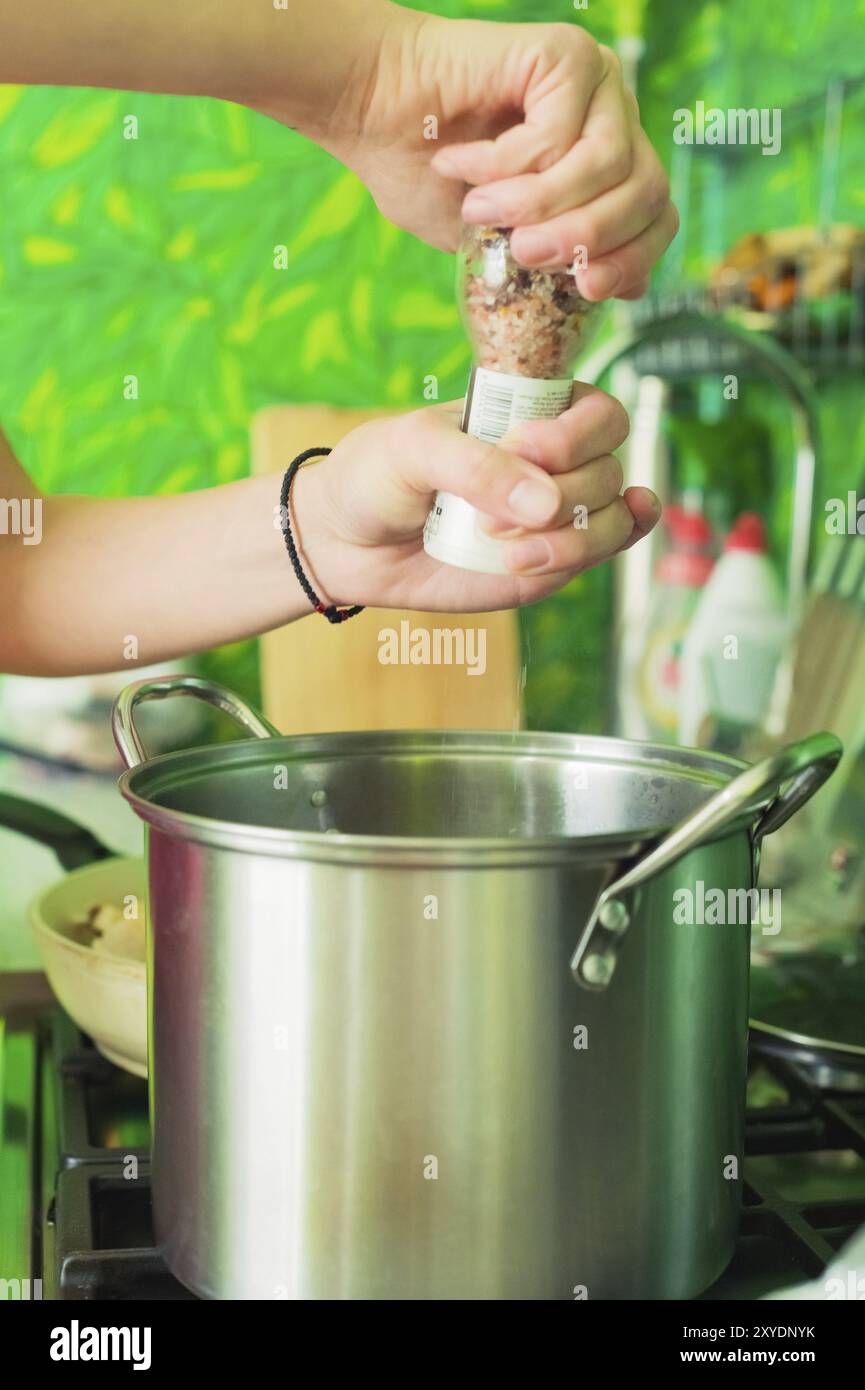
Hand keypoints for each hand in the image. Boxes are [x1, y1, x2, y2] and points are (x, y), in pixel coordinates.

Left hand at [292, 387, 659, 613]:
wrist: (344, 542)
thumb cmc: (376, 475)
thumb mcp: (414, 449)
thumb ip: (476, 465)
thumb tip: (543, 502)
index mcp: (527, 414)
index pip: (598, 413)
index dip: (575, 435)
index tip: (523, 449)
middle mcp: (553, 463)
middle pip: (608, 469)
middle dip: (564, 495)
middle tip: (490, 518)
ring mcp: (555, 516)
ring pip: (613, 519)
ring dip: (574, 538)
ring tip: (510, 553)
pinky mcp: (547, 564)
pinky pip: (597, 557)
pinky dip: (595, 553)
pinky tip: (586, 547)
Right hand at [312, 7, 676, 299]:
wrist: (370, 112)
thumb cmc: (424, 176)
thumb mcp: (501, 243)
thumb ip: (559, 261)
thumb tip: (627, 290)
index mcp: (606, 157)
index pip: (657, 214)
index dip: (632, 259)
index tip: (586, 290)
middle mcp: (612, 113)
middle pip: (646, 192)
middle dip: (585, 238)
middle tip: (523, 254)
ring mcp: (595, 80)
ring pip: (608, 167)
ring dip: (538, 205)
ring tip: (481, 212)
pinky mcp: (566, 55)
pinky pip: (559, 136)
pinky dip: (505, 167)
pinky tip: (459, 164)